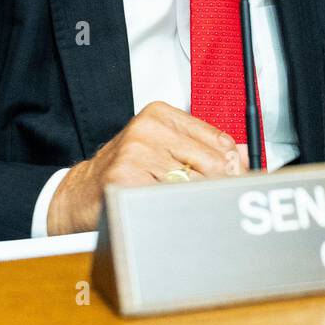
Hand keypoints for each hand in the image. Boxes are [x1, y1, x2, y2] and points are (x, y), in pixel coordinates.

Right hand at [47, 101, 246, 234]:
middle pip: (213, 162)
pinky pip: (170, 199)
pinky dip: (175, 208)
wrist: (78, 193)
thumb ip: (203, 148)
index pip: (220, 139)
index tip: (239, 180)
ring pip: (194, 182)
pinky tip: (165, 208)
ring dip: (198, 199)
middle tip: (219, 198)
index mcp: (161, 115)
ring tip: (187, 203)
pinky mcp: (124, 178)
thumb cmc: (125, 170)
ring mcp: (135, 152)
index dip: (235, 165)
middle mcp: (148, 129)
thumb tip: (246, 156)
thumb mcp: (164, 148)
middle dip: (222, 185)